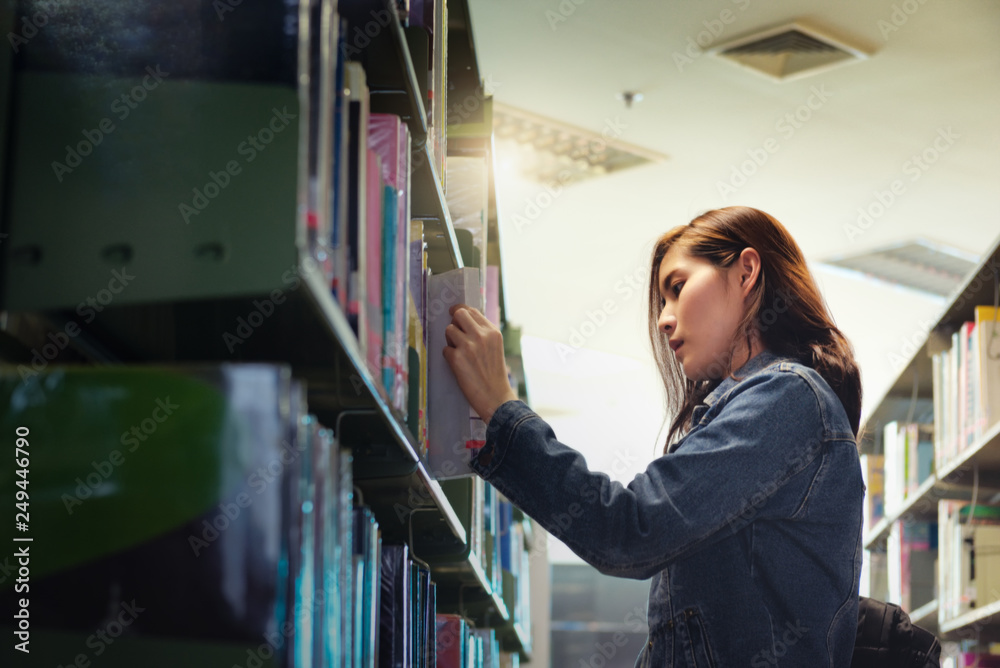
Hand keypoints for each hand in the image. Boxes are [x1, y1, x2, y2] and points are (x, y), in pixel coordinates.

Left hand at [442, 304, 518, 425]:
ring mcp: (468, 346)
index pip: (472, 311)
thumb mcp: (495, 348)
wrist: (496, 397)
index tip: (454, 313)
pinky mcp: (456, 358)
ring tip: (459, 352)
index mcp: (492, 332)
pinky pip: (445, 349)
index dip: (461, 311)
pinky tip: (459, 366)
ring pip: (448, 330)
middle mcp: (481, 335)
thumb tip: (463, 321)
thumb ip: (483, 334)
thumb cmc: (495, 375)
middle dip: (454, 321)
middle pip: (458, 314)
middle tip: (453, 330)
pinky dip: (449, 357)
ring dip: (450, 340)